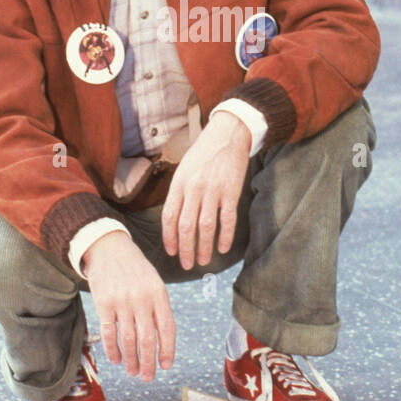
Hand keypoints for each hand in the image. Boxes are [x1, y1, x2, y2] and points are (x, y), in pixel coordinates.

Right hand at [81, 232, 174, 381]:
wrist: (109, 247)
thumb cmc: (135, 269)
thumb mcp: (153, 282)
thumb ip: (158, 308)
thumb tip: (161, 342)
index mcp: (159, 294)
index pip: (167, 328)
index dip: (167, 350)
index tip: (166, 366)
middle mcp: (142, 298)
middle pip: (147, 339)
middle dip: (148, 363)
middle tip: (147, 377)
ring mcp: (122, 301)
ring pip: (128, 340)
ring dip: (131, 360)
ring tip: (132, 371)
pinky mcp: (103, 303)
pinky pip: (109, 333)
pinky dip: (113, 350)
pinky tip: (116, 359)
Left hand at [161, 112, 250, 269]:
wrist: (227, 135)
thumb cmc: (203, 154)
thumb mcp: (183, 170)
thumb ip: (179, 193)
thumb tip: (174, 221)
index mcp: (179, 184)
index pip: (169, 217)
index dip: (169, 238)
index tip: (172, 252)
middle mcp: (193, 189)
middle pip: (186, 226)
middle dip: (185, 249)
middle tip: (187, 265)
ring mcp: (213, 191)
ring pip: (206, 227)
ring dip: (204, 247)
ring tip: (203, 262)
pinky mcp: (231, 192)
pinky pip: (227, 219)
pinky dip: (224, 236)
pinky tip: (222, 248)